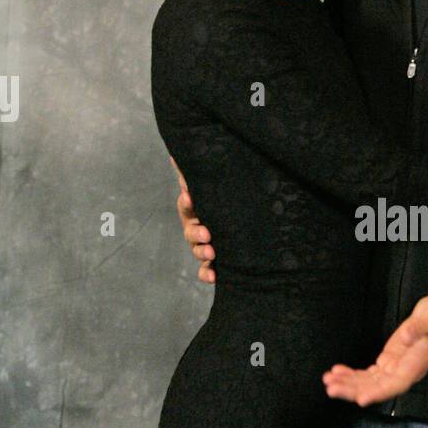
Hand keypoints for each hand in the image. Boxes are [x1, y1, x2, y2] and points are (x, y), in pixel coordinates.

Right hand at [171, 155, 215, 283]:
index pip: (187, 203)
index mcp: (196, 209)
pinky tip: (213, 277)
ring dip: (202, 252)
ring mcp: (204, 245)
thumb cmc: (227, 200)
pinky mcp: (213, 262)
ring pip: (198, 250)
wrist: (247, 225)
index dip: (187, 200)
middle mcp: (198, 227)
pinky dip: (207, 274)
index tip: (189, 195)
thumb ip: (198, 172)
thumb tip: (181, 150)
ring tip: (211, 253)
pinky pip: (206, 270)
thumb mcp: (218, 185)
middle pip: (190, 230)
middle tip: (206, 233)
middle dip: (196, 232)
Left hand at [322, 294, 427, 405]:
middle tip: (331, 389)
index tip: (361, 399)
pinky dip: (351, 374)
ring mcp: (394, 369)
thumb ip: (421, 326)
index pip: (396, 384)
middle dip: (353, 390)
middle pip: (377, 388)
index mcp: (416, 365)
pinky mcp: (387, 363)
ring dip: (348, 384)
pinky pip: (367, 374)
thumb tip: (407, 336)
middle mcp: (404, 372)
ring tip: (327, 381)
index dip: (378, 393)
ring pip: (369, 383)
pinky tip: (336, 372)